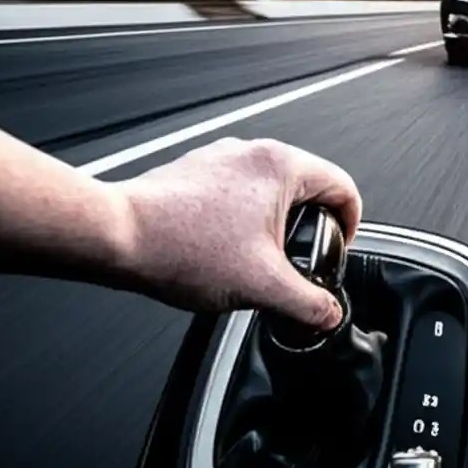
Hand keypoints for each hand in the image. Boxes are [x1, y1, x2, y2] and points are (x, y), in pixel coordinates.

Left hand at [111, 137, 361, 328]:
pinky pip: (238, 193)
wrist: (117, 238)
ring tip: (255, 261)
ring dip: (275, 227)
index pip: (345, 188)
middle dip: (309, 232)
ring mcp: (222, 158)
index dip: (351, 228)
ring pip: (272, 192)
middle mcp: (253, 152)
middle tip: (295, 265)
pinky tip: (222, 252)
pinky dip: (242, 222)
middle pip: (309, 190)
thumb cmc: (181, 248)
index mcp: (281, 166)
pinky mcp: (196, 171)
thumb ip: (310, 304)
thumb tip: (329, 314)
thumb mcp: (264, 287)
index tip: (336, 252)